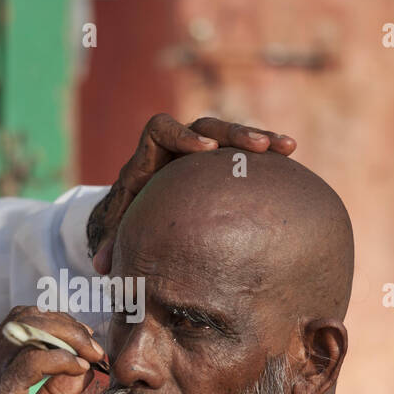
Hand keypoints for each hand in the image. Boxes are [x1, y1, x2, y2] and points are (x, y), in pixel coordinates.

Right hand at [0, 307, 103, 393]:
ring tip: (90, 354)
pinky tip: (76, 369)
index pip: (23, 320)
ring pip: (29, 330)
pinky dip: (59, 360)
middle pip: (28, 317)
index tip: (86, 342)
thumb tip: (85, 371)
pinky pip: (30, 362)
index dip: (59, 324)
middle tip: (94, 346)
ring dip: (67, 337)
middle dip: (68, 325)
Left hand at [87, 114, 296, 273]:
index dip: (181, 134)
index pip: (160, 130)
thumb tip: (102, 268)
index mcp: (149, 158)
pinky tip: (290, 154)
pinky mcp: (220, 162)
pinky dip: (264, 151)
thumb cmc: (129, 218)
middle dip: (232, 134)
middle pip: (205, 125)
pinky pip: (242, 151)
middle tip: (257, 146)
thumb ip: (111, 243)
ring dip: (257, 137)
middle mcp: (177, 147)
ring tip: (285, 146)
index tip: (203, 149)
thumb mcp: (120, 229)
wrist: (142, 206)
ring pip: (229, 135)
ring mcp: (202, 151)